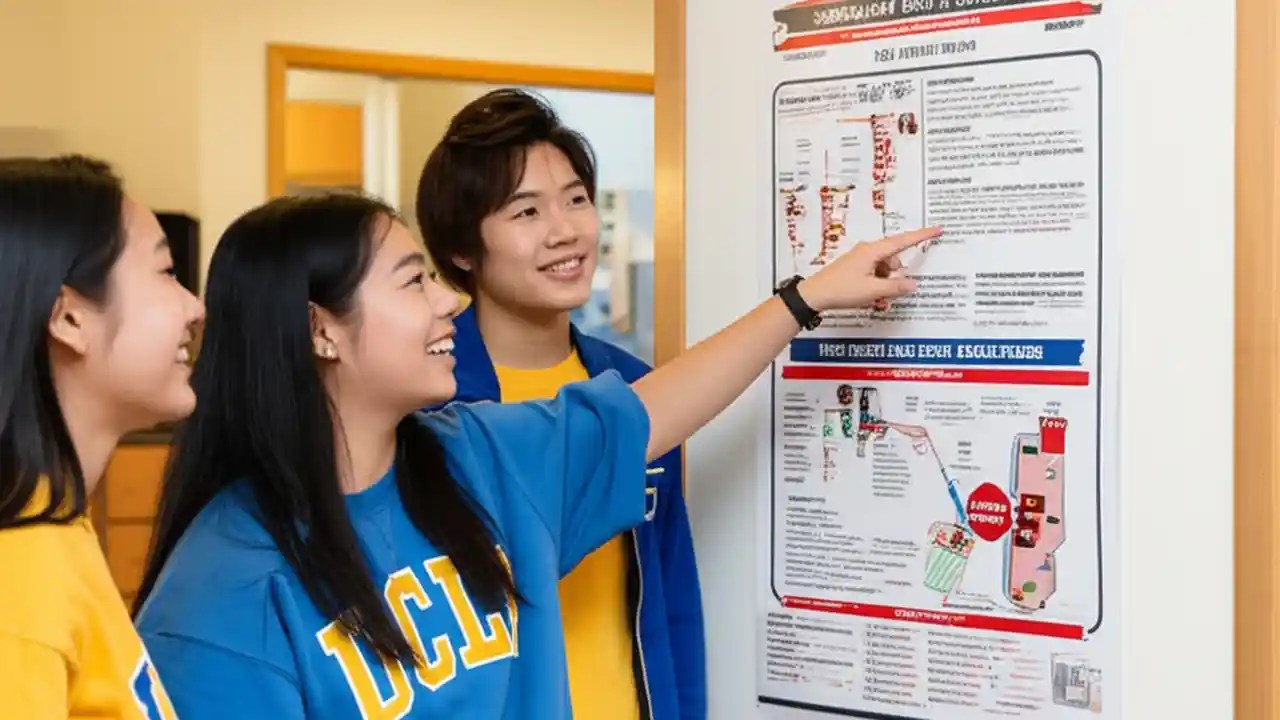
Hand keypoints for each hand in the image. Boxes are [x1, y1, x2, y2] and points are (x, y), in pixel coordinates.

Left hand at [798, 226, 941, 311]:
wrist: (814, 295)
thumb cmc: (841, 289)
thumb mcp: (872, 291)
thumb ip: (895, 287)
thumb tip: (913, 284)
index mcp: (873, 251)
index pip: (903, 241)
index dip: (921, 236)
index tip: (937, 229)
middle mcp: (867, 251)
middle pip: (894, 259)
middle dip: (895, 275)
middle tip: (885, 292)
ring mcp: (860, 258)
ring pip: (884, 268)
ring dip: (885, 282)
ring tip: (873, 297)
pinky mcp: (855, 267)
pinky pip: (874, 273)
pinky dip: (876, 284)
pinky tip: (868, 296)